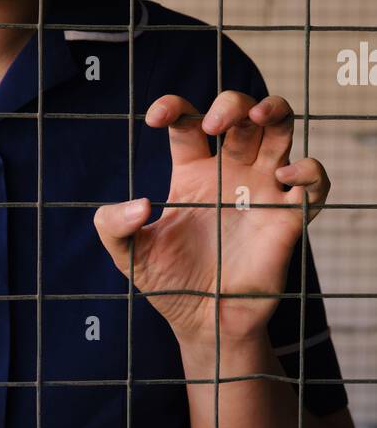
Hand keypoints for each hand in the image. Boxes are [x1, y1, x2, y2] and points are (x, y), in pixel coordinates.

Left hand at [94, 91, 329, 346]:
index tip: (156, 118)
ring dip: (275, 111)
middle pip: (242, 115)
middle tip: (214, 124)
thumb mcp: (127, 254)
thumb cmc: (168, 285)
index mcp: (191, 174)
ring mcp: (262, 191)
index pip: (188, 123)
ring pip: (281, 131)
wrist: (204, 324)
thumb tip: (137, 204)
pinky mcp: (289, 217)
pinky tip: (285, 177)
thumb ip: (113, 226)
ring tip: (260, 116)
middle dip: (232, 104)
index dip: (174, 107)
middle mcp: (230, 174)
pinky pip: (314, 183)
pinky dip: (309, 170)